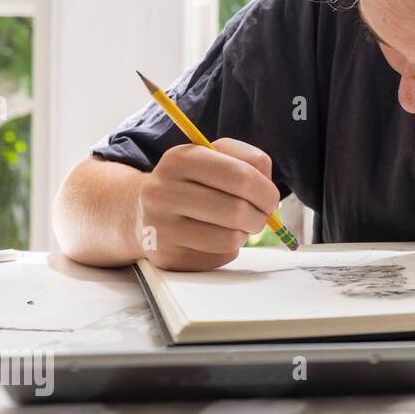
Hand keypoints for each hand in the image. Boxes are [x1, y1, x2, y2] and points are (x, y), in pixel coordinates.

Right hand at [136, 138, 280, 270]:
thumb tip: (268, 187)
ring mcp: (160, 227)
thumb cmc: (192, 182)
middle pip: (237, 210)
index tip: (271, 198)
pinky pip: (219, 257)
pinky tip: (214, 237)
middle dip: (261, 216)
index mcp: (179, 159)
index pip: (240, 176)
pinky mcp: (167, 256)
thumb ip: (248, 161)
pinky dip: (228, 249)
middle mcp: (163, 192)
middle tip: (261, 215)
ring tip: (235, 224)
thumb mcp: (215, 156)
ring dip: (244, 234)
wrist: (144, 211)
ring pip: (230, 238)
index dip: (266, 191)